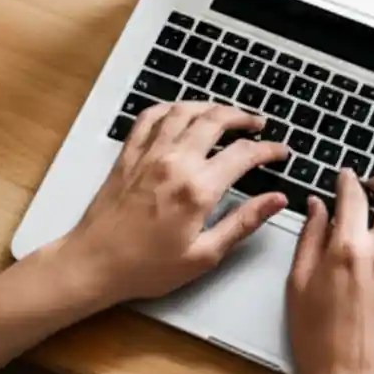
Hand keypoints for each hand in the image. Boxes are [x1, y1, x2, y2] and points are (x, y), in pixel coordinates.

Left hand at [39, 102, 289, 311]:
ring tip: (227, 113)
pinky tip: (181, 112)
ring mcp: (149, 154)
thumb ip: (243, 222)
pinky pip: (151, 116)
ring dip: (211, 107)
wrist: (94, 264)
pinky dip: (171, 108)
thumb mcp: (205, 254)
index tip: (280, 152)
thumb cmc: (146, 267)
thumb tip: (275, 200)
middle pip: (216, 120)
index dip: (269, 150)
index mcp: (197, 189)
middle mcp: (174, 162)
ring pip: (185, 111)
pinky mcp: (129, 154)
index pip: (244, 154)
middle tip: (258, 124)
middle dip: (244, 117)